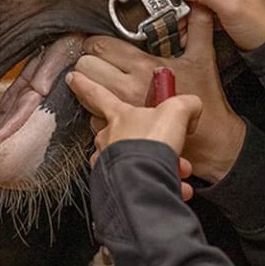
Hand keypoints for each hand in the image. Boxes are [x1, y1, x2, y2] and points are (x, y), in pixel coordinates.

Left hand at [68, 71, 199, 200]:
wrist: (143, 182)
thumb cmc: (150, 145)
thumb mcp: (175, 112)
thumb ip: (184, 104)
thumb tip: (191, 105)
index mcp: (119, 117)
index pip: (97, 94)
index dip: (85, 84)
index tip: (72, 78)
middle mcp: (109, 140)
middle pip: (121, 133)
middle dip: (148, 140)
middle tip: (165, 144)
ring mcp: (110, 164)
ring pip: (134, 161)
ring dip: (158, 164)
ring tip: (178, 169)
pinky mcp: (116, 186)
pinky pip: (139, 183)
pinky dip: (160, 184)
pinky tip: (176, 188)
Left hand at [76, 5, 246, 182]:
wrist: (213, 143)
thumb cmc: (208, 102)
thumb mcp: (203, 59)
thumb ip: (198, 28)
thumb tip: (199, 3)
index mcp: (143, 68)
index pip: (100, 47)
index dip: (95, 43)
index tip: (99, 45)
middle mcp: (127, 90)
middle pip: (85, 67)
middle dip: (88, 63)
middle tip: (97, 62)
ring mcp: (120, 115)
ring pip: (83, 94)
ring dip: (88, 87)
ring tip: (101, 82)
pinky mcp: (116, 137)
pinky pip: (91, 119)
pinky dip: (96, 113)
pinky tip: (110, 108)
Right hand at [166, 0, 264, 51]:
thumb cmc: (263, 24)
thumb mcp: (228, 4)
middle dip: (182, 4)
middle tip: (173, 17)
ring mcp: (224, 0)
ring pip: (195, 3)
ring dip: (185, 16)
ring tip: (179, 26)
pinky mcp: (222, 14)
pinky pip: (201, 15)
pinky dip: (193, 23)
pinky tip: (187, 30)